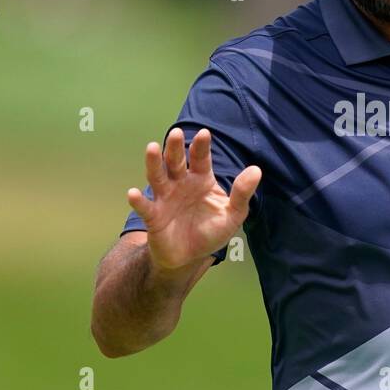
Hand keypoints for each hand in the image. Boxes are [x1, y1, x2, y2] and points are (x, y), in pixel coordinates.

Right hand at [125, 128, 261, 273]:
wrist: (189, 257)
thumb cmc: (211, 231)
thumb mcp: (232, 215)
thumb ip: (242, 194)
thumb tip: (256, 170)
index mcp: (201, 179)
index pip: (201, 158)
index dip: (201, 146)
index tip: (204, 133)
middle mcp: (180, 183)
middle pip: (176, 161)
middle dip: (175, 147)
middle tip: (176, 133)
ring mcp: (165, 197)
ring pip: (157, 176)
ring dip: (154, 163)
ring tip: (152, 147)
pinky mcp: (153, 216)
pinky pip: (145, 207)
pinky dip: (138, 201)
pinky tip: (133, 193)